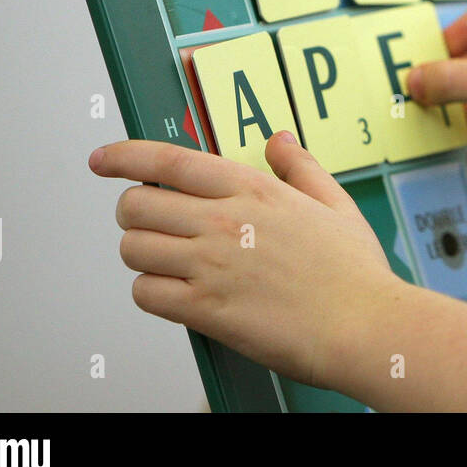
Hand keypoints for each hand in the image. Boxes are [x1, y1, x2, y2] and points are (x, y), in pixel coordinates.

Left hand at [90, 132, 399, 390]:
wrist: (364, 325)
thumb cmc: (354, 272)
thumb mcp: (335, 203)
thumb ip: (301, 167)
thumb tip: (280, 141)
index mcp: (253, 188)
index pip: (168, 161)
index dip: (124, 156)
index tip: (102, 160)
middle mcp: (224, 221)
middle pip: (136, 205)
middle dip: (135, 213)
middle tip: (153, 224)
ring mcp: (211, 266)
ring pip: (133, 248)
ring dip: (141, 254)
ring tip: (166, 261)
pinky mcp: (205, 310)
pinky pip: (145, 293)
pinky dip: (150, 292)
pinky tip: (175, 293)